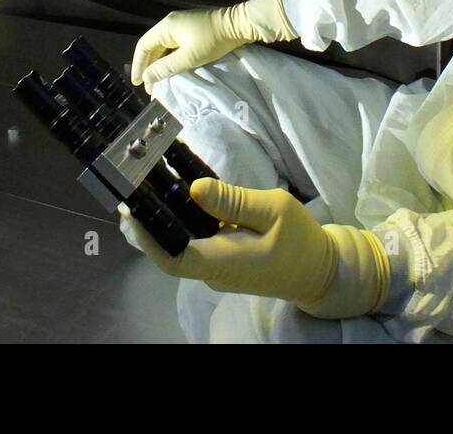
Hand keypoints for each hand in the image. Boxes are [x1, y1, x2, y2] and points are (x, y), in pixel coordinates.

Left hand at [119, 178, 388, 318]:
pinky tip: (183, 193)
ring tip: (152, 182)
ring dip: (167, 218)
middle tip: (135, 185)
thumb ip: (233, 200)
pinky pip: (197, 241)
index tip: (130, 210)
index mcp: (222, 262)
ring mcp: (217, 267)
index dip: (147, 237)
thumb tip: (194, 188)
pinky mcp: (224, 260)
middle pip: (170, 249)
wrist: (322, 270)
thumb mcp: (273, 210)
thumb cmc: (300, 240)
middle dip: (150, 221)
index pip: (172, 257)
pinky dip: (186, 220)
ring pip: (182, 244)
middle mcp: (212, 270)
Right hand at [130, 0, 295, 86]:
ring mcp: (181, 25)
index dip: (138, 65)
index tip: (138, 83)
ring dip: (160, 64)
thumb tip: (148, 77)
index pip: (143, 46)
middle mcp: (170, 23)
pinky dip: (170, 58)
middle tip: (150, 87)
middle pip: (152, 46)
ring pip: (164, 46)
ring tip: (160, 82)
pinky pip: (174, 45)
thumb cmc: (212, 41)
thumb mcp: (188, 58)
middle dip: (149, 67)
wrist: (239, 25)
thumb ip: (165, 68)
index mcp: (166, 27)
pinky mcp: (191, 29)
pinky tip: (172, 70)